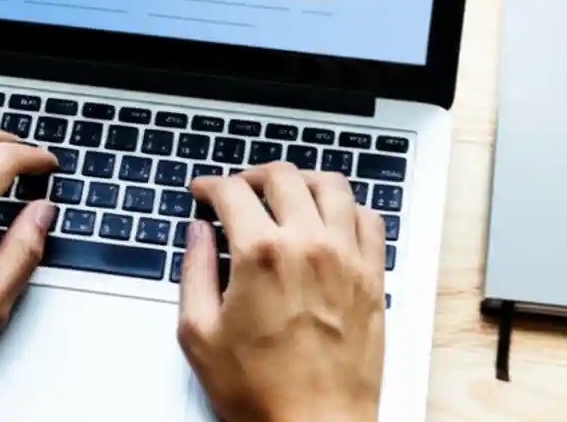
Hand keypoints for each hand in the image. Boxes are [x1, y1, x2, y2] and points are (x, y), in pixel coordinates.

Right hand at [180, 163, 386, 421]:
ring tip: (285, 194)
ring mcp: (347, 257)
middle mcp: (308, 244)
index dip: (210, 185)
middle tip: (238, 191)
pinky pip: (369, 218)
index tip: (203, 192)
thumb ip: (193, 270)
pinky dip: (347, 207)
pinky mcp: (372, 277)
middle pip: (282, 176)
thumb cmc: (259, 392)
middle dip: (251, 176)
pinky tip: (329, 220)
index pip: (232, 191)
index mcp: (261, 254)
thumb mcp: (199, 333)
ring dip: (302, 180)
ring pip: (332, 184)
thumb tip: (197, 233)